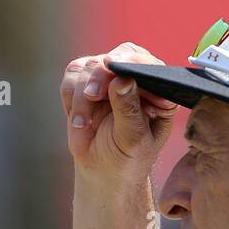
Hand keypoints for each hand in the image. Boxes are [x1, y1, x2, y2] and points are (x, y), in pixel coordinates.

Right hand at [60, 42, 179, 182]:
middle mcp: (134, 78)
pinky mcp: (85, 82)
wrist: (104, 170)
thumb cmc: (127, 157)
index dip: (131, 62)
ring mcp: (109, 78)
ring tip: (84, 125)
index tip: (113, 67)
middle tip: (92, 94)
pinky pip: (72, 76)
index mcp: (157, 90)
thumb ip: (128, 110)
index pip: (147, 65)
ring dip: (82, 97)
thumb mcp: (133, 139)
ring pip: (89, 66)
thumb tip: (121, 80)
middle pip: (116, 57)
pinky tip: (79, 121)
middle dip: (100, 75)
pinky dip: (71, 99)